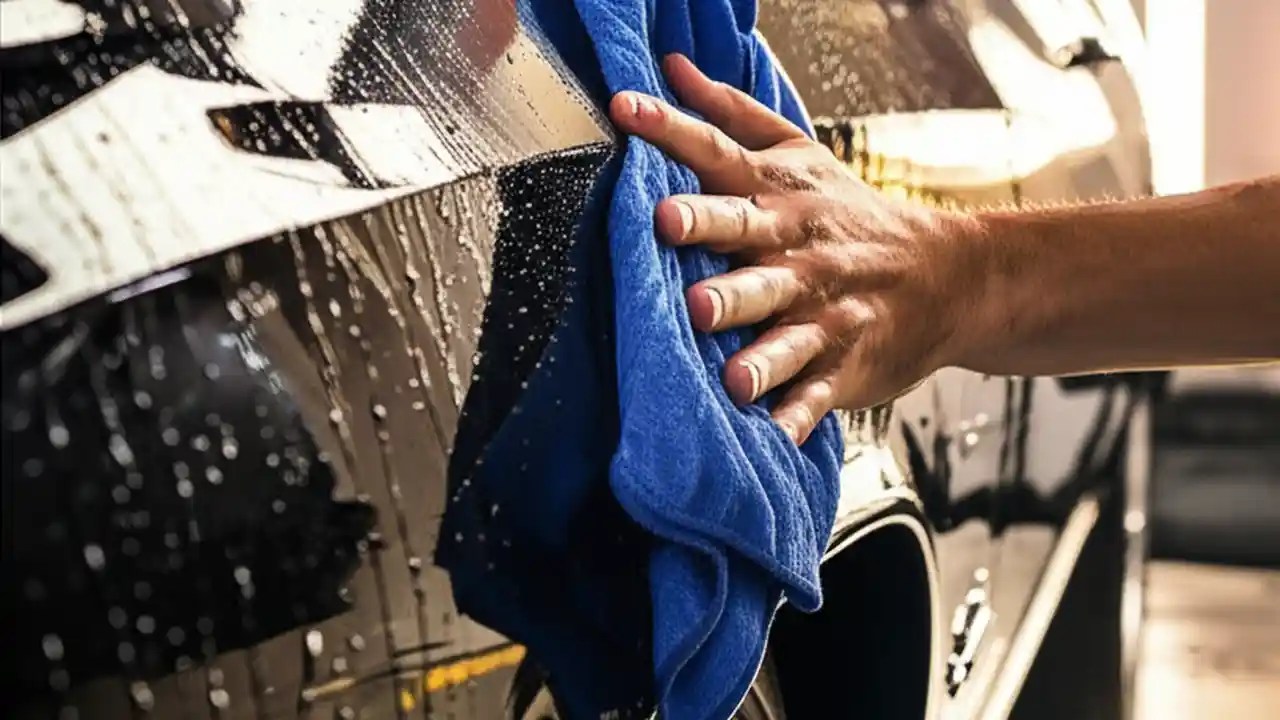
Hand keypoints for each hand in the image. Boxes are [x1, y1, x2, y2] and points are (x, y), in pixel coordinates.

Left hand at [610, 55, 987, 443]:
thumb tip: (672, 67)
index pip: (719, 154)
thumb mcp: (799, 154)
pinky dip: (797, 416)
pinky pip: (816, 393)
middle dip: (707, 231)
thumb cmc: (850, 215)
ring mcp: (823, 312)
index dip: (672, 130)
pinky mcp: (842, 365)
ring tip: (731, 371)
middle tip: (666, 225)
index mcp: (778, 197)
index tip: (626, 109)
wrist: (948, 276)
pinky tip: (774, 436)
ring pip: (783, 330)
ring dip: (755, 347)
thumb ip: (732, 114)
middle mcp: (796, 251)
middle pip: (745, 239)